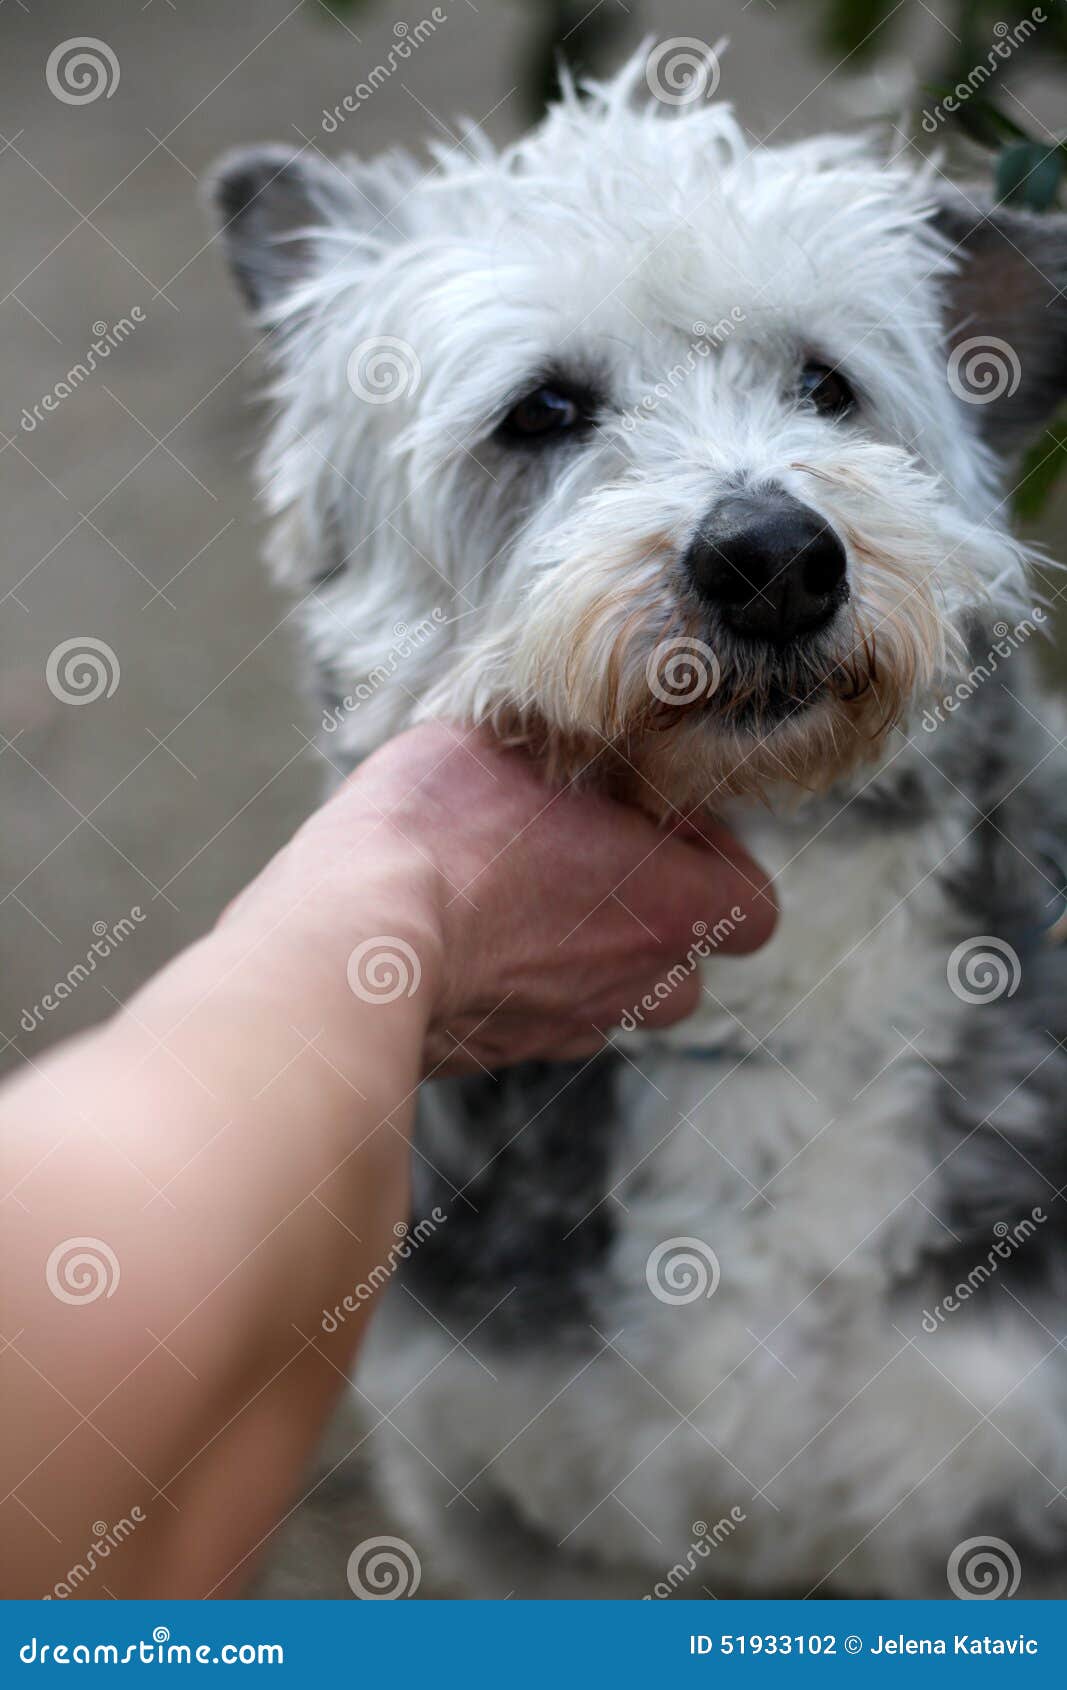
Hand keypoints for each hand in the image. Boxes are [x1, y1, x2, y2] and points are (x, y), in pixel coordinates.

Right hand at [228, 723, 775, 1071]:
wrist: (351, 948)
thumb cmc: (439, 834)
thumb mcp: (506, 740)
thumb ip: (560, 745)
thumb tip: (564, 729)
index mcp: (670, 904)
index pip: (754, 906)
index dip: (713, 855)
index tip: (650, 815)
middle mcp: (637, 981)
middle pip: (686, 964)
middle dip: (651, 913)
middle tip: (588, 856)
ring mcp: (569, 1027)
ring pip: (614, 997)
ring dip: (592, 954)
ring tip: (525, 896)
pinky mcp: (503, 1053)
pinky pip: (541, 1018)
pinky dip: (523, 983)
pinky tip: (467, 933)